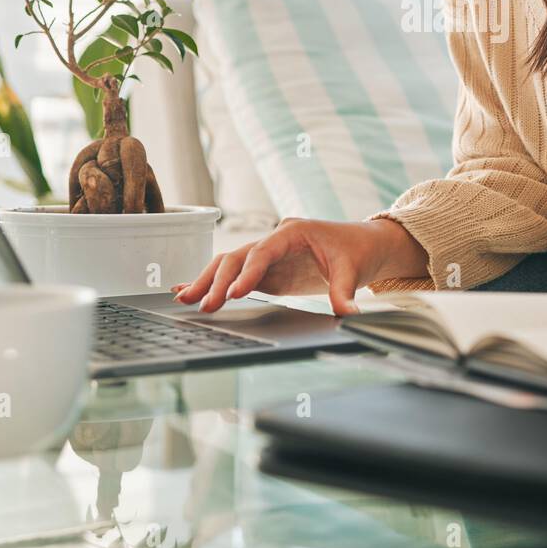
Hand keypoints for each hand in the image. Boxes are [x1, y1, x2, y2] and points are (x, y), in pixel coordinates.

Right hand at [170, 217, 395, 316]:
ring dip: (207, 280)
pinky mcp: (266, 272)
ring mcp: (267, 256)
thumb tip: (348, 315)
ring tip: (184, 298)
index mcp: (293, 232)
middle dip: (218, 280)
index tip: (234, 293)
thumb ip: (345, 293)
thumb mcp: (353, 271)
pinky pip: (234, 275)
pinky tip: (188, 290)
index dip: (248, 272)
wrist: (362, 245)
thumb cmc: (356, 250)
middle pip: (238, 257)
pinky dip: (212, 282)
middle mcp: (274, 240)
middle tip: (205, 305)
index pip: (263, 251)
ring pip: (229, 264)